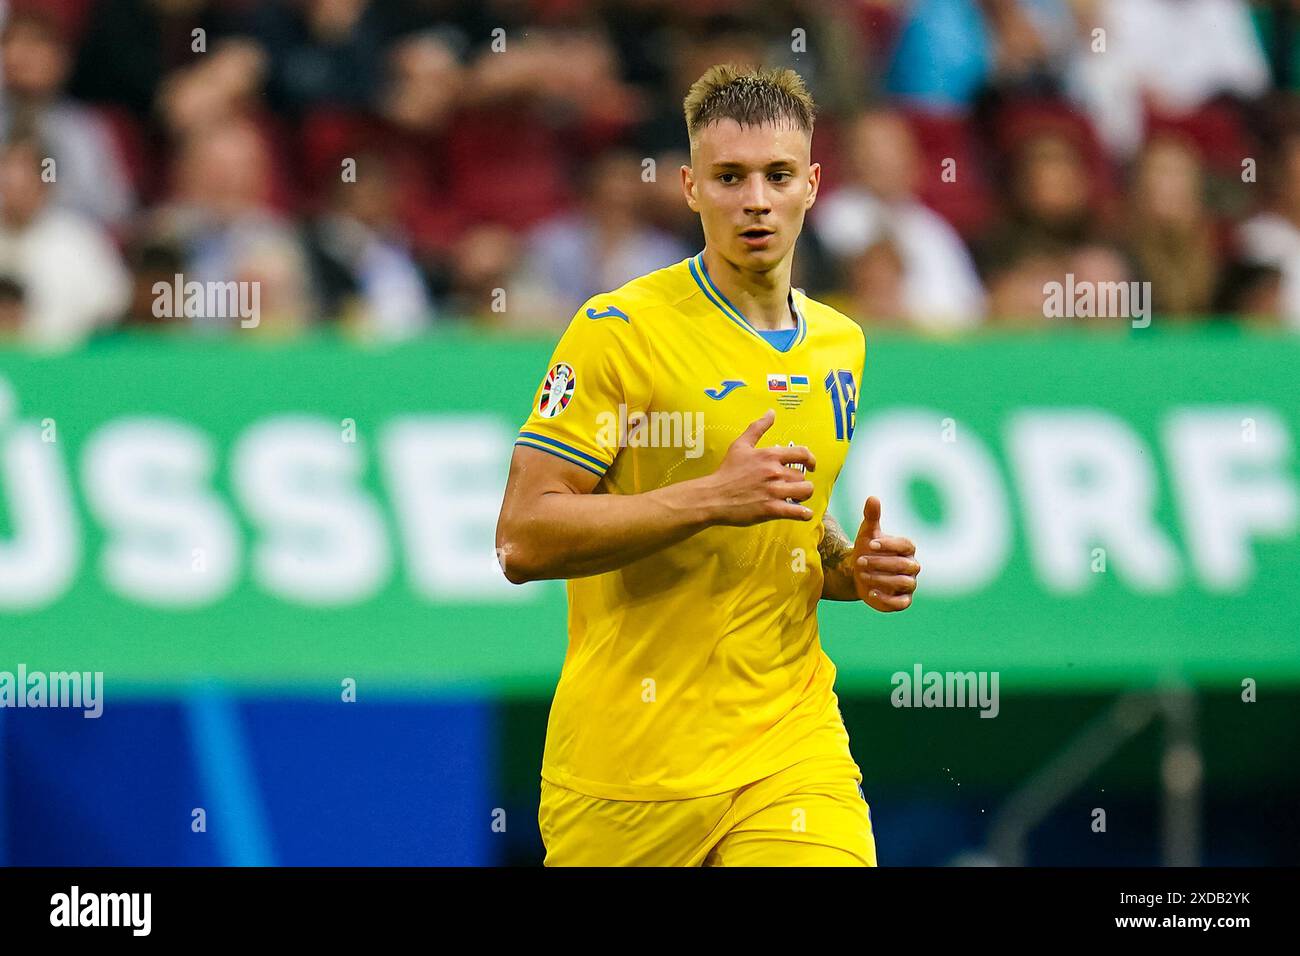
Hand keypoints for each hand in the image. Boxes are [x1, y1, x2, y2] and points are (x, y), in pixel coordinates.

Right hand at [700, 409, 816, 525]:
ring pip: (805, 491)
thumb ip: (757, 428)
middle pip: (803, 476)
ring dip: (803, 496)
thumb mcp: (740, 445)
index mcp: (770, 455)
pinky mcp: (772, 509)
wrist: (713, 496)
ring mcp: (774, 491)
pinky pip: (798, 511)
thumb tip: (771, 412)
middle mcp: (775, 472)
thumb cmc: (726, 472)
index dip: (811, 459)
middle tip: (791, 487)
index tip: (811, 465)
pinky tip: (803, 513)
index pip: (802, 453)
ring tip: (795, 498)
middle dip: (800, 482)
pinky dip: (804, 513)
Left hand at [850, 496, 918, 611]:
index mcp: (907, 548)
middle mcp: (912, 566)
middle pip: (904, 565)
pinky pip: (902, 603)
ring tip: (862, 575)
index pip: (905, 545)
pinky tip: (870, 593)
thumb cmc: (866, 550)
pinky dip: (888, 599)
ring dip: (882, 579)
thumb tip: (872, 497)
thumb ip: (871, 517)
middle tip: (859, 561)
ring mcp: (908, 584)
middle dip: (881, 563)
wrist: (857, 573)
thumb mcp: (867, 533)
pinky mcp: (902, 600)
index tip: (869, 544)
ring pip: (903, 582)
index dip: (889, 545)